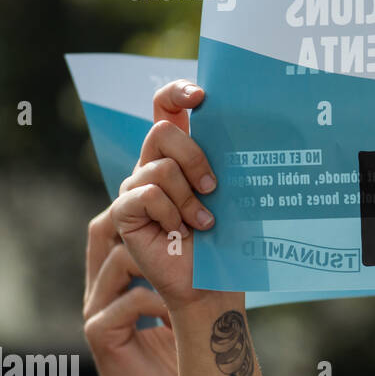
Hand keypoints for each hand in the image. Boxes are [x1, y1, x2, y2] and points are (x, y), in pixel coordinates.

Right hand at [83, 208, 177, 375]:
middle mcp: (100, 283)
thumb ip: (185, 264)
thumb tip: (217, 222)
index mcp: (116, 269)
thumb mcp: (183, 297)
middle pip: (100, 228)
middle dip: (141, 216)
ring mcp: (96, 307)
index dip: (139, 200)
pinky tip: (180, 313)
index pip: (114, 219)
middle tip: (183, 222)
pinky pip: (130, 301)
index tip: (180, 198)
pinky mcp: (101, 333)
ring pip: (118, 261)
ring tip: (191, 272)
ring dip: (159, 261)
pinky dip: (160, 301)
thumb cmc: (179, 348)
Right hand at [111, 80, 217, 311]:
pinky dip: (171, 213)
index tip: (201, 95)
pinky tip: (183, 231)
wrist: (213, 282)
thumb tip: (250, 128)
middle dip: (194, 156)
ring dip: (188, 197)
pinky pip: (146, 195)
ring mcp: (135, 188)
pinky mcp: (124, 213)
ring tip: (203, 221)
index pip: (166, 107)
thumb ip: (227, 160)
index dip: (176, 92)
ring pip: (159, 167)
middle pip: (161, 131)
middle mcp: (153, 165)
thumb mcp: (233, 192)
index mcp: (179, 153)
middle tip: (214, 187)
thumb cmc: (228, 238)